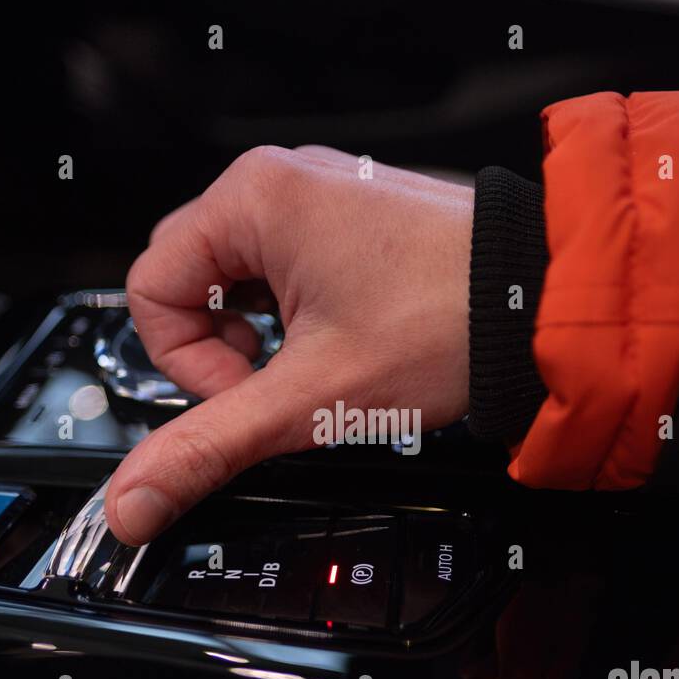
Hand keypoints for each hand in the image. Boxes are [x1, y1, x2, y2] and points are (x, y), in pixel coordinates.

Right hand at [104, 145, 473, 544]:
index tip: (245, 391)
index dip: (188, 362)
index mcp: (253, 199)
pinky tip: (345, 338)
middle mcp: (283, 180)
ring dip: (264, 333)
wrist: (544, 304)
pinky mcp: (353, 215)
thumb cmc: (449, 323)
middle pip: (189, 279)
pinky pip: (286, 264)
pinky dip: (298, 313)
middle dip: (224, 347)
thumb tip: (133, 498)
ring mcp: (322, 192)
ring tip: (322, 359)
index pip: (150, 291)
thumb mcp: (310, 400)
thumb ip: (209, 448)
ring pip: (239, 276)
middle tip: (281, 377)